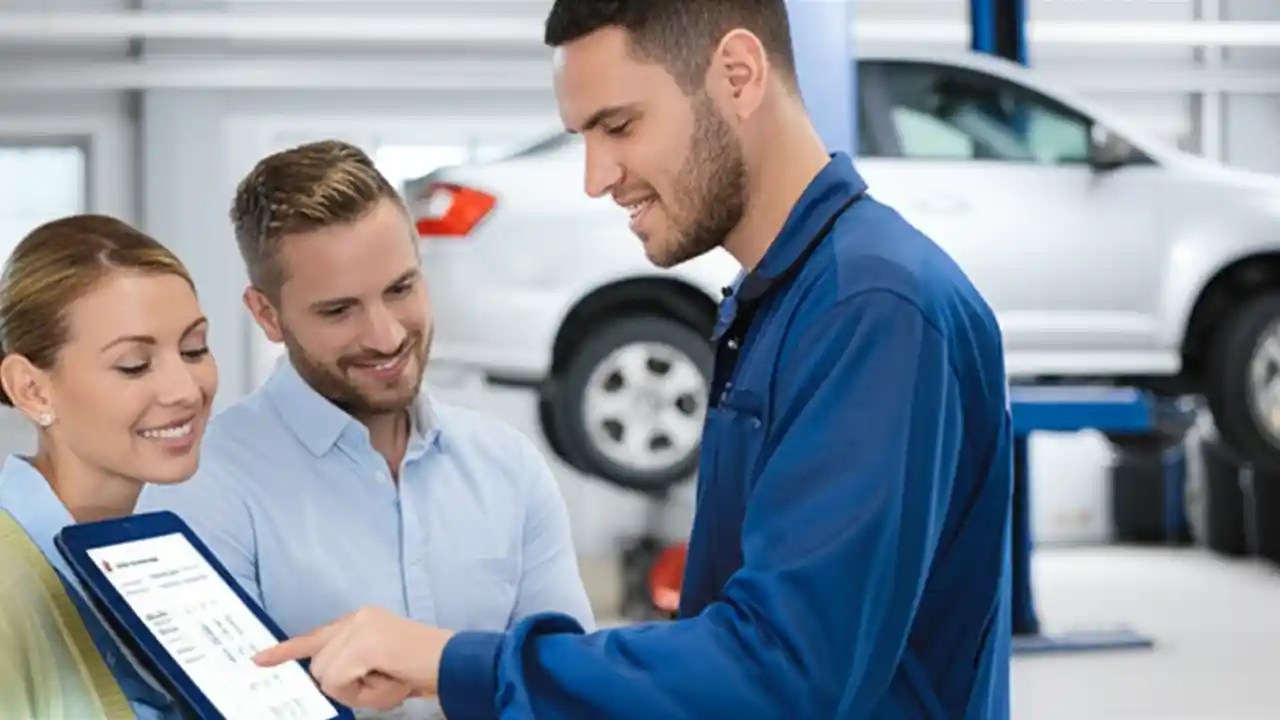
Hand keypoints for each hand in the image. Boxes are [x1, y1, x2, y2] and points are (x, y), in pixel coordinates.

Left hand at [254, 606, 454, 709]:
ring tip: (388, 683)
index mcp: (361, 619)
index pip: (316, 635)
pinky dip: (360, 693)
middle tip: (381, 685)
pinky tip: (388, 683)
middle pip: (318, 663)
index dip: (287, 650)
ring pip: (326, 675)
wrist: (454, 663)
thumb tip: (326, 680)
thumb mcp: (380, 665)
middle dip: (343, 686)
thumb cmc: (422, 669)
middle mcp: (357, 617)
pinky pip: (338, 681)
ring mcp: (361, 628)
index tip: (259, 659)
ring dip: (354, 692)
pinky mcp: (365, 644)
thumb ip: (351, 666)